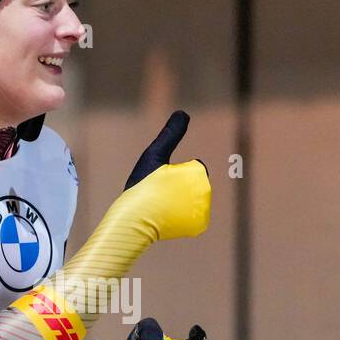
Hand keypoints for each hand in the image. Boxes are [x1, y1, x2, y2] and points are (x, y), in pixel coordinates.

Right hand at [113, 112, 210, 240]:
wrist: (134, 222)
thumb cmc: (141, 186)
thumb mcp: (154, 155)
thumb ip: (170, 134)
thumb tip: (183, 112)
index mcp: (198, 173)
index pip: (191, 168)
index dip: (174, 174)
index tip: (160, 182)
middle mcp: (205, 193)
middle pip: (193, 184)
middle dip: (179, 188)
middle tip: (159, 195)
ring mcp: (203, 211)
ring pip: (192, 199)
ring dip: (180, 201)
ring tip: (162, 206)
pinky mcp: (199, 226)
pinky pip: (193, 216)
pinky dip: (183, 216)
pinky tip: (168, 217)